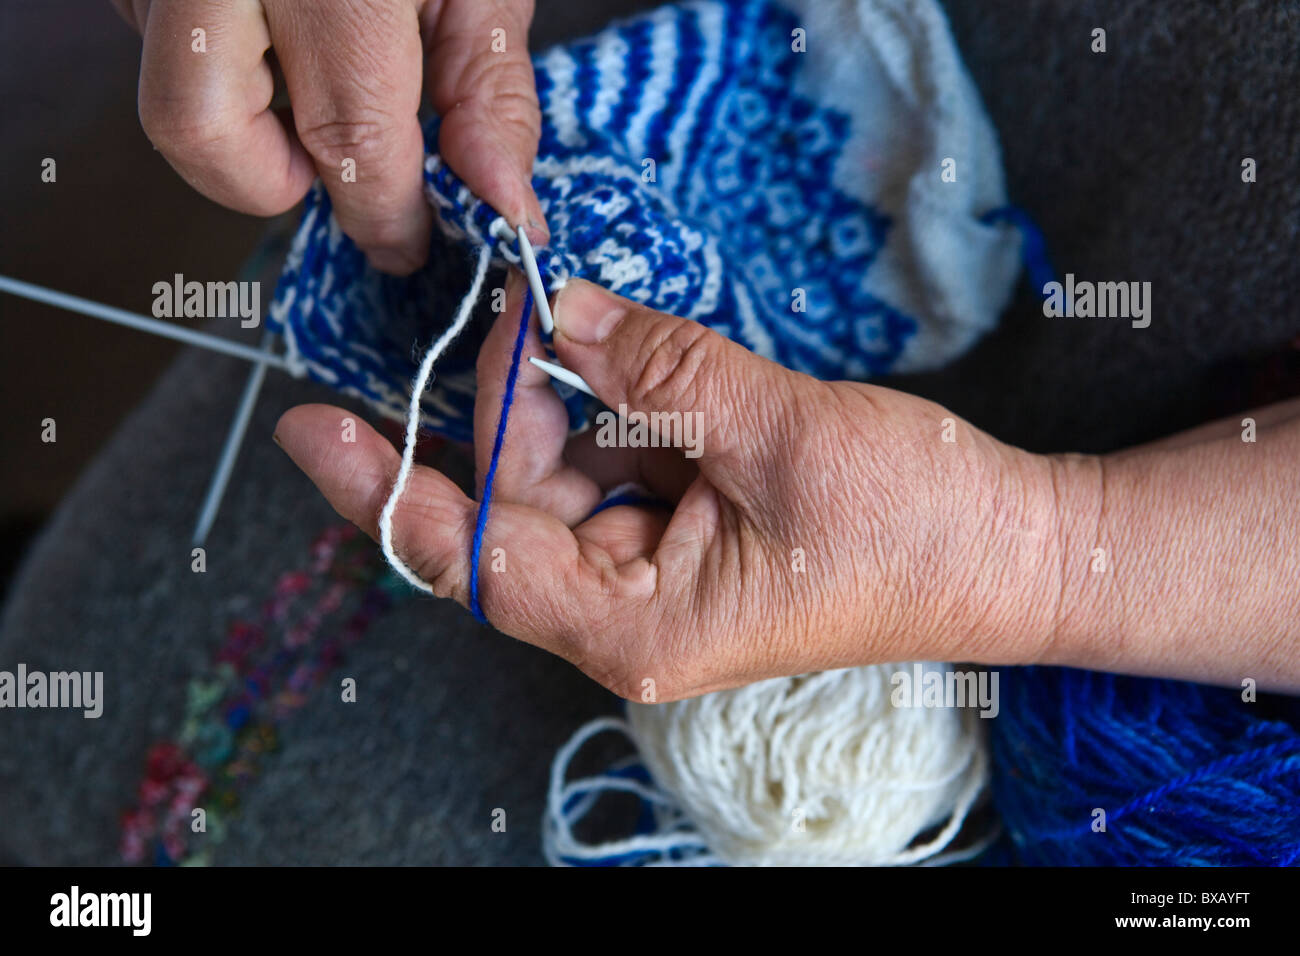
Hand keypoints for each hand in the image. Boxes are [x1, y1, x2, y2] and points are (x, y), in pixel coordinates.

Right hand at [114, 0, 546, 273]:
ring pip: (168, 86)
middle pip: (201, 128)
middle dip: (271, 182)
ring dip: (241, 123)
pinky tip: (279, 30)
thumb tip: (500, 202)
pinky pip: (160, 36)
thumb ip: (487, 89)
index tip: (409, 243)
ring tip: (311, 77)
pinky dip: (222, 63)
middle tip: (336, 170)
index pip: (349, 137)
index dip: (383, 216)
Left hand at [274, 274, 1064, 699]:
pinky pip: (612, 468)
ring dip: (554, 403)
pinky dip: (603, 409)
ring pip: (556, 484)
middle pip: (508, 514)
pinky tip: (611, 358)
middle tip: (517, 313)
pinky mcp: (686, 534)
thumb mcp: (778, 431)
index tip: (318, 427)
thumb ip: (660, 370)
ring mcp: (657, 573)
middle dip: (501, 410)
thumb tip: (567, 314)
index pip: (479, 559)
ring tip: (568, 326)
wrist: (1010, 551)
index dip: (391, 491)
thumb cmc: (915, 526)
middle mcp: (630, 612)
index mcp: (638, 626)